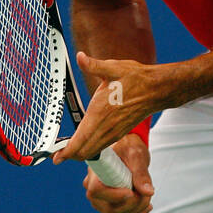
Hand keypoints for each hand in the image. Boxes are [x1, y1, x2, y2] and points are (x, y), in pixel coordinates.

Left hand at [52, 52, 168, 165]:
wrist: (157, 89)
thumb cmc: (135, 78)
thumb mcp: (113, 68)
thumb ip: (93, 65)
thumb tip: (80, 57)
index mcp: (100, 112)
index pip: (80, 141)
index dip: (65, 152)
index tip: (55, 156)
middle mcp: (106, 126)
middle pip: (83, 152)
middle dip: (68, 155)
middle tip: (56, 153)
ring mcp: (114, 132)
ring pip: (92, 152)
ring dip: (79, 153)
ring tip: (66, 150)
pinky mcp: (119, 133)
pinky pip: (101, 147)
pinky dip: (90, 149)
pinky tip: (83, 143)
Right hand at [83, 133, 154, 212]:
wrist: (128, 151)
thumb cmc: (129, 148)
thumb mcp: (136, 156)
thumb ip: (141, 173)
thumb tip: (148, 192)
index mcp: (95, 172)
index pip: (96, 190)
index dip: (114, 195)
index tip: (131, 192)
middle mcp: (93, 189)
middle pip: (109, 207)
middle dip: (132, 204)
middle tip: (147, 193)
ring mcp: (101, 200)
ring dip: (137, 208)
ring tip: (148, 195)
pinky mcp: (110, 206)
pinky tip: (146, 203)